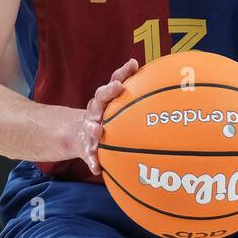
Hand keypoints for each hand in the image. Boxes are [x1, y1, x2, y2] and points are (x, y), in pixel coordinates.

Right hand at [76, 59, 138, 175]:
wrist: (79, 135)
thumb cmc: (107, 117)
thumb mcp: (118, 106)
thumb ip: (135, 93)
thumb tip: (157, 80)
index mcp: (105, 99)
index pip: (112, 84)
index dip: (121, 74)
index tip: (129, 70)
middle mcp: (95, 110)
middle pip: (98, 100)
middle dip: (105, 95)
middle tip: (114, 90)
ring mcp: (88, 127)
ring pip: (89, 126)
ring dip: (93, 128)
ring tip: (98, 130)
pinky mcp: (85, 146)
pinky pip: (88, 154)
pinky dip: (92, 160)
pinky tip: (97, 168)